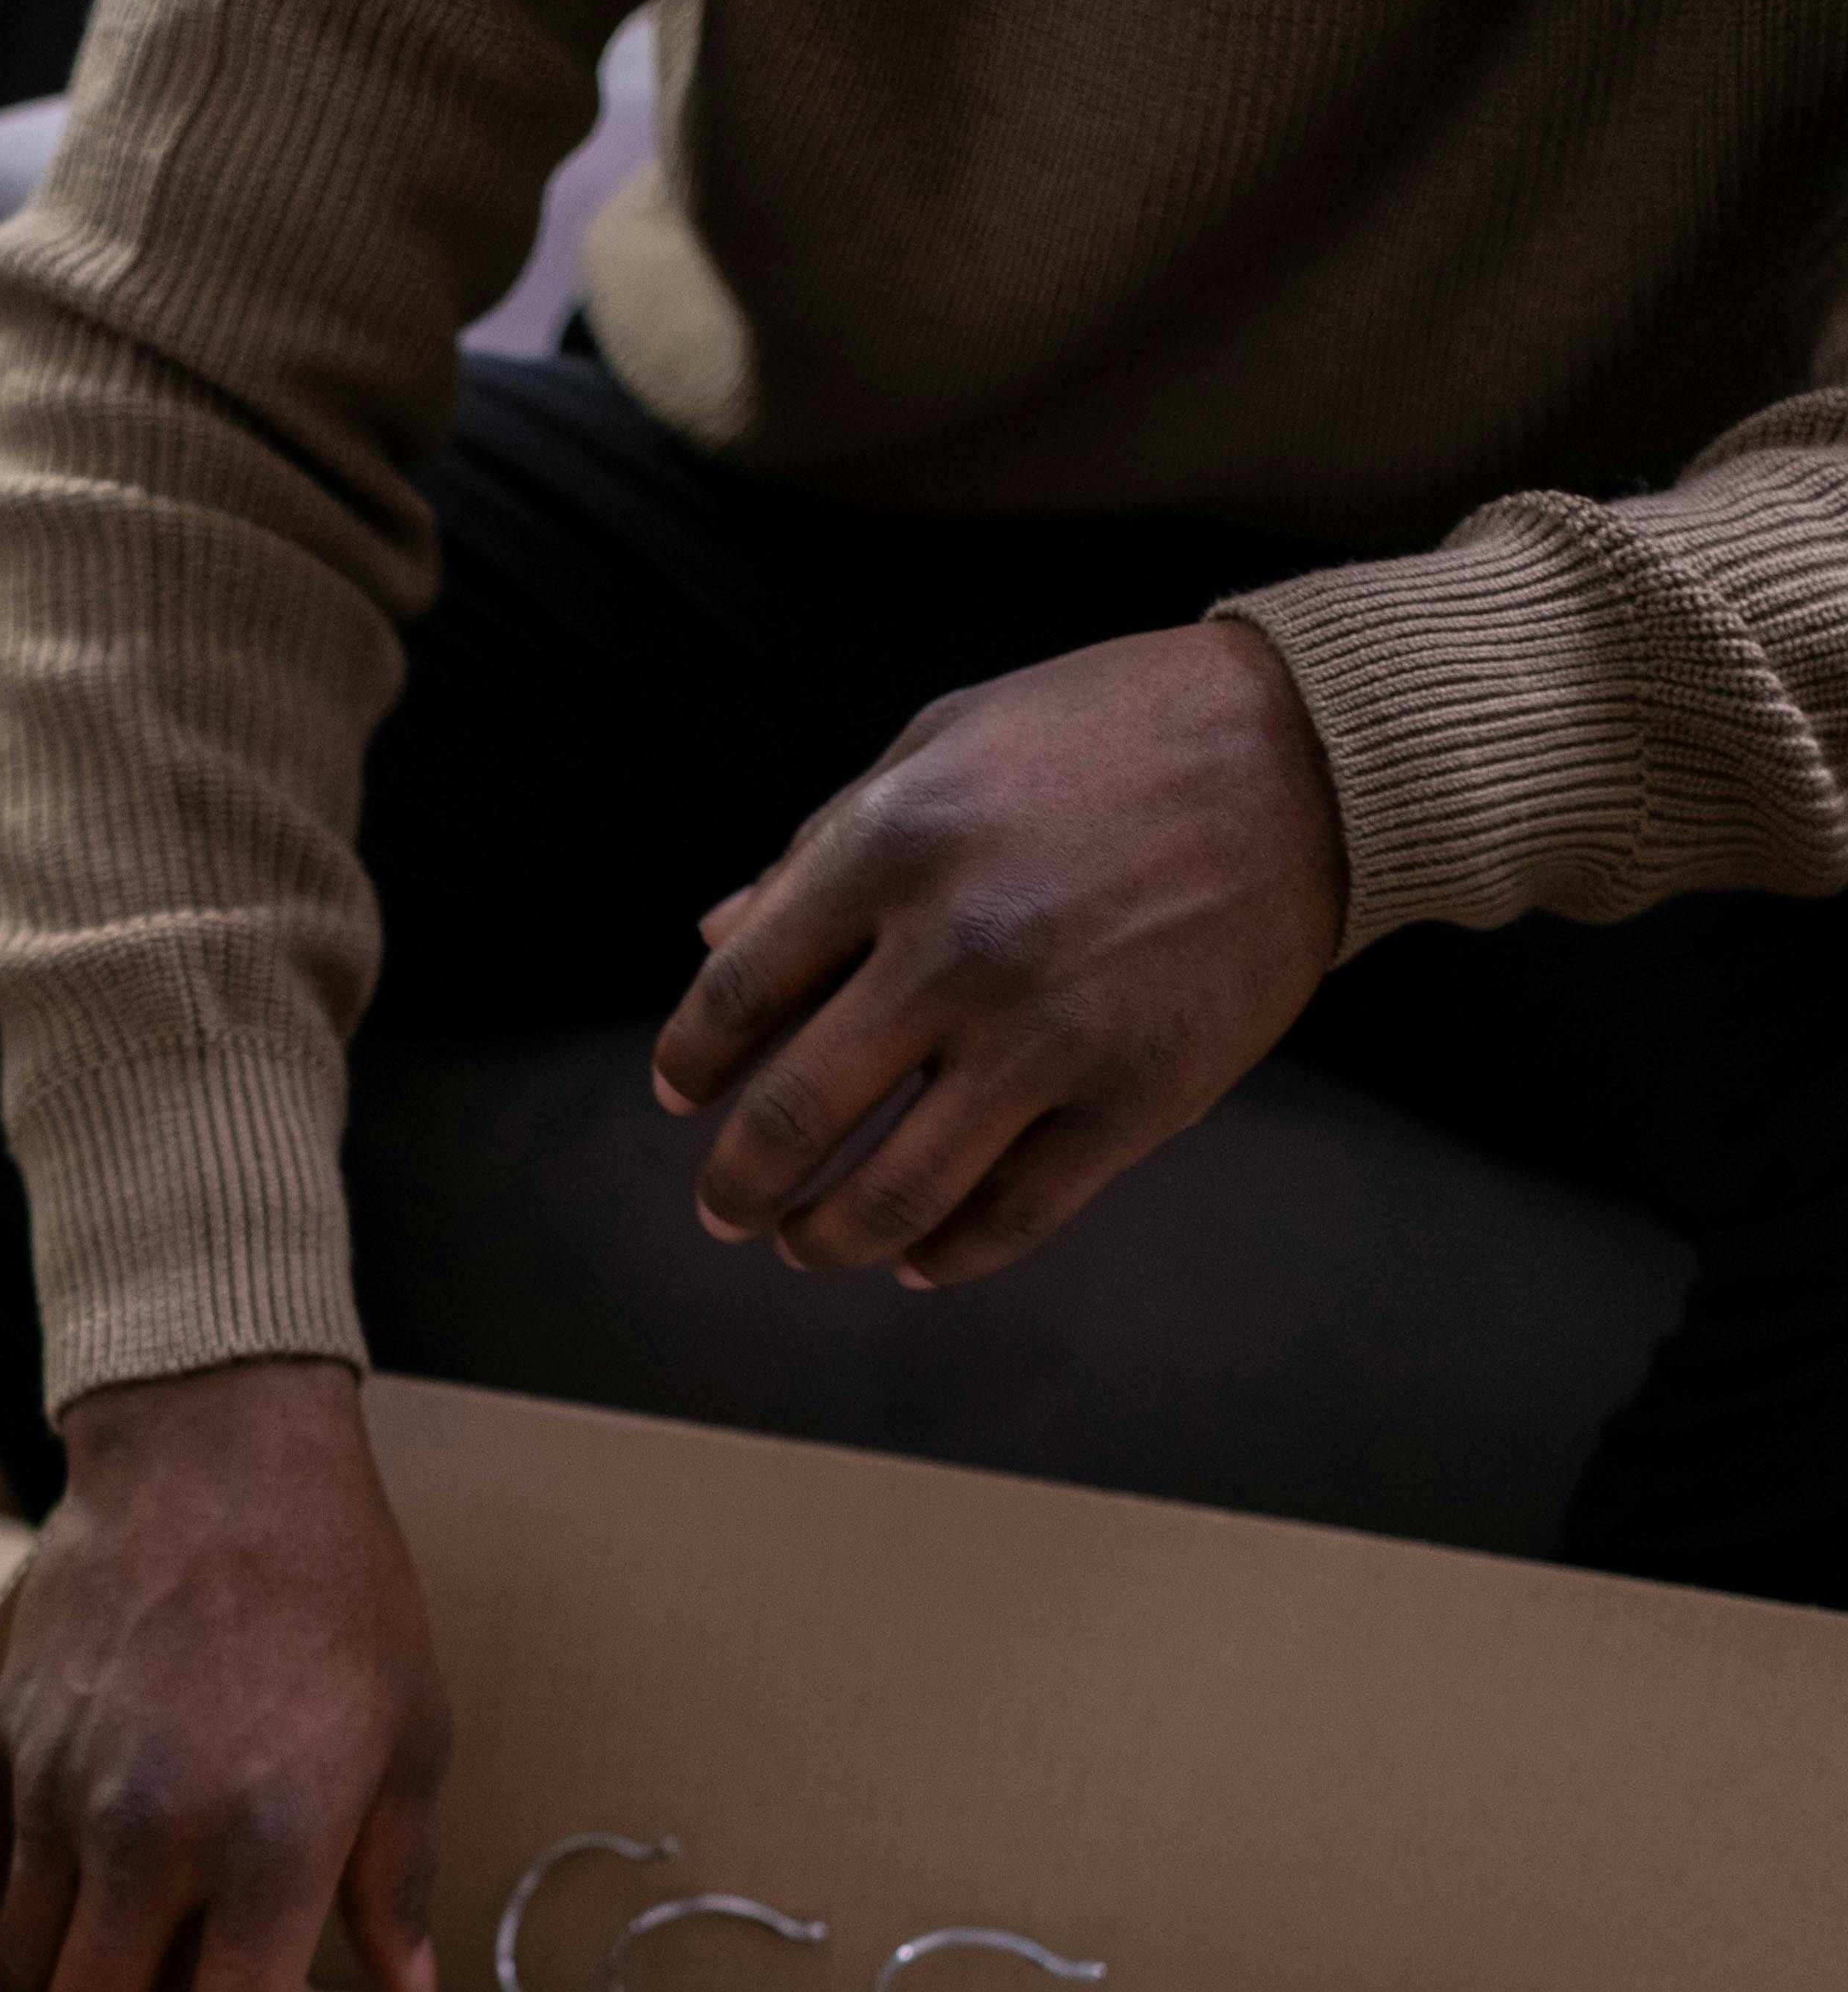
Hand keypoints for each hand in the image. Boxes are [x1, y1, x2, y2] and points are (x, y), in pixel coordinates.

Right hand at [0, 1359, 450, 1991]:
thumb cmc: (339, 1591)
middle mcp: (157, 1842)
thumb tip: (405, 1985)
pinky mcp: (15, 1755)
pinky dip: (36, 1941)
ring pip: (26, 1978)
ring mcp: (69, 1800)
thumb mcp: (413, 1733)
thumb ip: (397, 1874)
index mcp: (272, 1850)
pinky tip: (71, 1950)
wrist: (213, 1454)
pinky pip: (10, 1886)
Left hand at [650, 621, 1346, 1283]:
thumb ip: (823, 846)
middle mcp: (956, 948)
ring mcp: (1048, 1035)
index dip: (691, 1059)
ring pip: (893, 1195)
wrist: (1312, 757)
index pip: (737, 992)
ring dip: (827, 1240)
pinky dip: (948, 1255)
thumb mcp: (944, 742)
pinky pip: (1015, 1216)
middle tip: (724, 1207)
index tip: (680, 1094)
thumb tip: (712, 936)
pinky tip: (918, 1258)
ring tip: (805, 1245)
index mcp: (891, 844)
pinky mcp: (1136, 1098)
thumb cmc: (1109, 733)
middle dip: (738, 1183)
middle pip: (794, 1115)